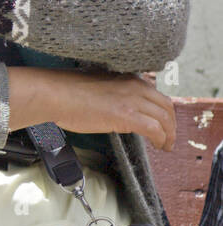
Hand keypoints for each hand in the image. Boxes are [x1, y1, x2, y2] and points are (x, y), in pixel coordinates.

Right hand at [7, 67, 176, 150]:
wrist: (54, 94)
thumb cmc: (65, 91)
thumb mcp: (96, 87)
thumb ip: (112, 94)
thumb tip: (114, 108)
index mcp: (128, 79)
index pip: (156, 95)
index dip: (162, 111)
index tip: (161, 122)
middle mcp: (135, 86)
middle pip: (166, 106)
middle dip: (171, 123)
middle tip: (168, 137)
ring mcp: (132, 100)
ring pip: (164, 119)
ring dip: (169, 134)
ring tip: (165, 146)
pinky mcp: (127, 116)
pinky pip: (155, 129)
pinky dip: (161, 139)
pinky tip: (159, 146)